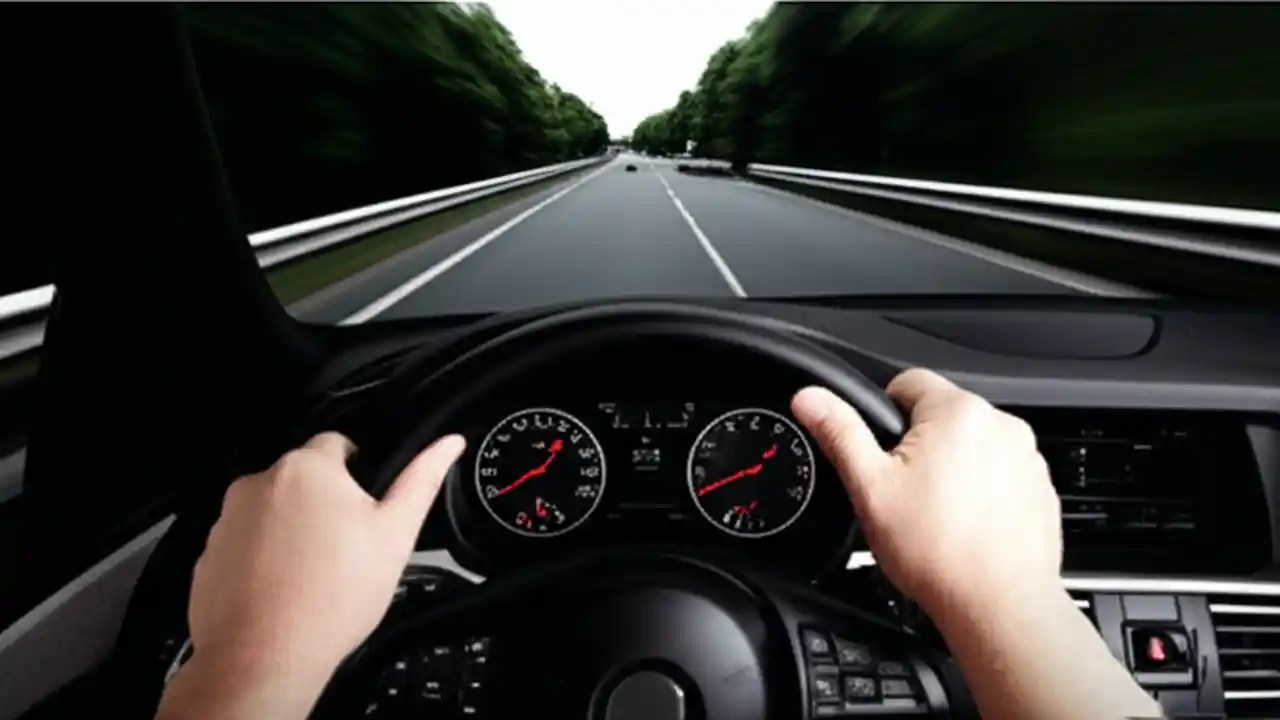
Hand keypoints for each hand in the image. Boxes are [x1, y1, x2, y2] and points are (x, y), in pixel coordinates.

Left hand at [176, 432, 464, 704]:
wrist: (263, 658)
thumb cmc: (332, 597)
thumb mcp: (396, 535)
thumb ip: (421, 480)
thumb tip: (448, 444)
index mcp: (308, 468)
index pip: (338, 444)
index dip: (359, 473)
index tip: (366, 508)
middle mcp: (259, 483)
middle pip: (303, 480)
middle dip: (324, 504)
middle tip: (346, 548)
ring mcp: (227, 519)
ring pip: (273, 512)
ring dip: (292, 530)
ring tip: (315, 575)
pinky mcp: (209, 553)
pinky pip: (245, 545)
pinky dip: (263, 559)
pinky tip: (285, 589)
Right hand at [791, 370, 1061, 625]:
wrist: (999, 606)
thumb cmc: (939, 552)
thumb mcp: (870, 487)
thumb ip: (840, 433)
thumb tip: (810, 397)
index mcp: (957, 412)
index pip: (908, 382)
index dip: (882, 415)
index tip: (880, 454)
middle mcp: (1001, 426)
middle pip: (941, 417)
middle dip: (917, 447)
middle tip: (902, 493)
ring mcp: (1027, 458)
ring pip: (971, 447)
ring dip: (952, 468)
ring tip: (936, 515)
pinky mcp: (1040, 489)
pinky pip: (999, 475)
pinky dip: (981, 492)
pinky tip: (964, 526)